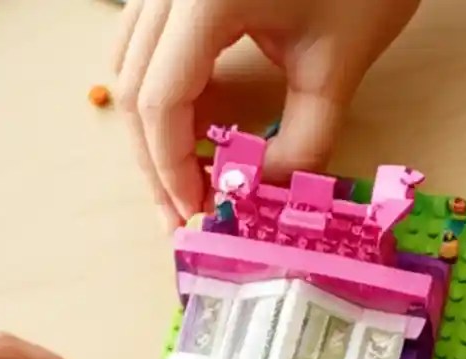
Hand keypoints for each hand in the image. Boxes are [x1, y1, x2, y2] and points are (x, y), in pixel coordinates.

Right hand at [111, 0, 419, 228]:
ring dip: (151, 127)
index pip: (160, 100)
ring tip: (186, 176)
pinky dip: (160, 88)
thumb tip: (255, 193)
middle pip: (132, 86)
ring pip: (127, 63)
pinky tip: (193, 126)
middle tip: (181, 211)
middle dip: (154, 158)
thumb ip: (301, 142)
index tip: (196, 209)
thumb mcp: (338, 67)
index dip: (171, 166)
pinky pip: (144, 39)